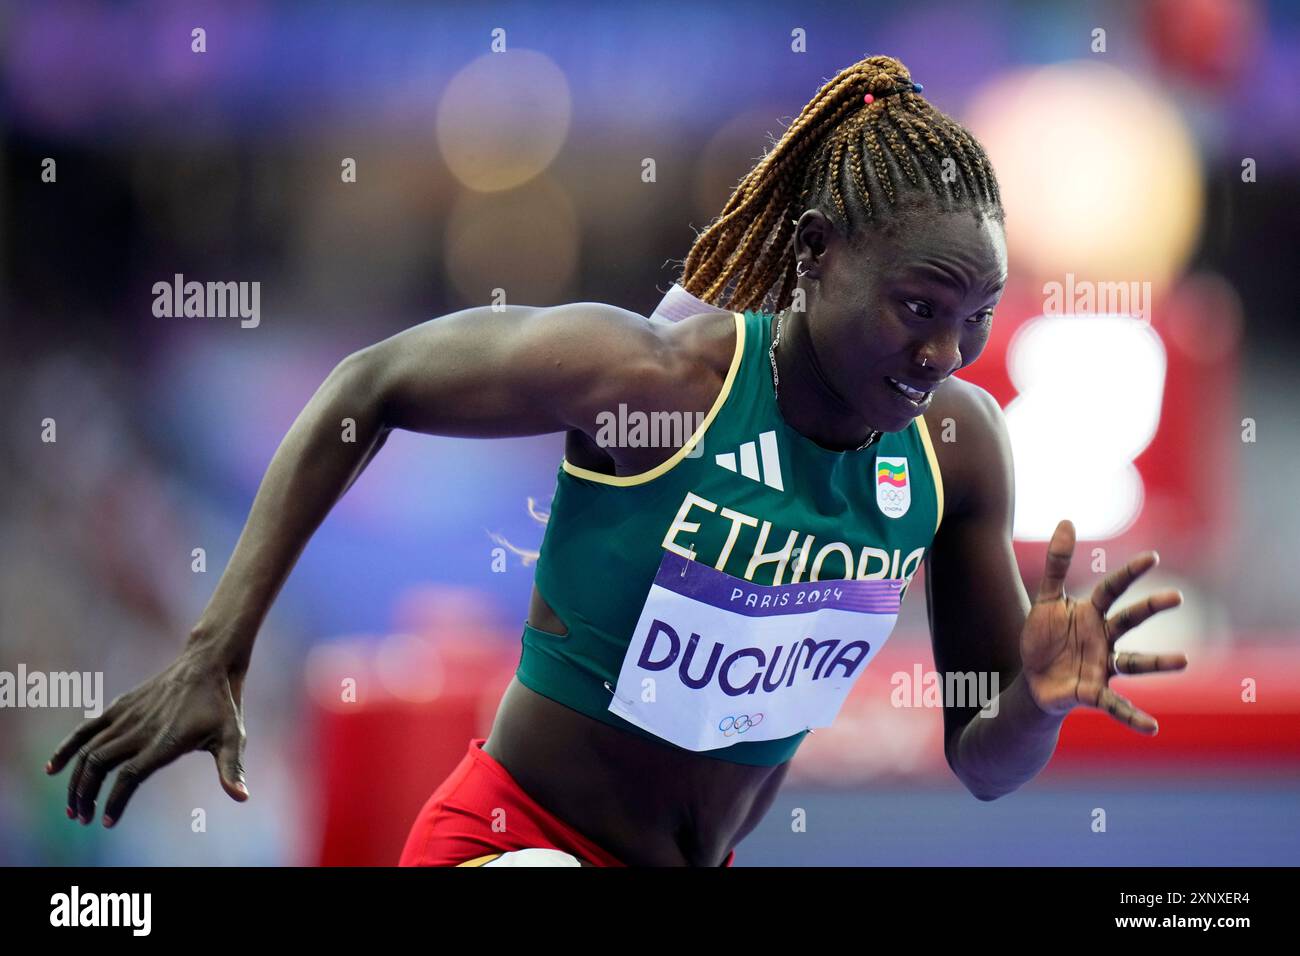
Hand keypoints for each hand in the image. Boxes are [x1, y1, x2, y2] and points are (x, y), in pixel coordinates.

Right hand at [45, 640, 249, 826]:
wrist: (207, 663)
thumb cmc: (222, 705)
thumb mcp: (233, 736)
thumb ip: (232, 768)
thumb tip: (242, 797)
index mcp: (165, 741)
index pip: (129, 776)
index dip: (115, 801)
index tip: (107, 821)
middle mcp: (141, 729)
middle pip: (100, 767)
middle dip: (86, 796)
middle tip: (83, 818)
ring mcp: (127, 716)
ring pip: (89, 751)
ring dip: (75, 780)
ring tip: (73, 806)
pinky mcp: (120, 706)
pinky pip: (86, 729)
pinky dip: (68, 748)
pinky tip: (54, 769)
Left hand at [1021, 519, 1186, 734]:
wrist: (1033, 682)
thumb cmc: (1044, 639)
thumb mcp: (1046, 600)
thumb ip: (1057, 564)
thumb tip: (1067, 521)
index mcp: (1092, 614)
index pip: (1112, 589)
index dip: (1130, 574)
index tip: (1152, 557)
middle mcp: (1103, 639)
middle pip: (1129, 620)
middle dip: (1150, 608)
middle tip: (1177, 596)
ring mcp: (1102, 666)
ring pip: (1133, 663)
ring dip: (1157, 662)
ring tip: (1184, 660)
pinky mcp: (1092, 693)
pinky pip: (1115, 705)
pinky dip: (1133, 717)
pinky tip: (1152, 728)